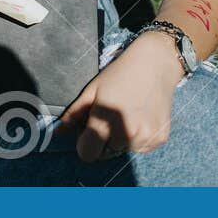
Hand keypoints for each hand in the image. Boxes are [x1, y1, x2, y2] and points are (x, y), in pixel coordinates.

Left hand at [58, 30, 185, 161]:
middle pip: (105, 154)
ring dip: (121, 139)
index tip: (89, 129)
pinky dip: (137, 137)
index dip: (84, 143)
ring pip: (123, 150)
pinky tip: (140, 117)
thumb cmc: (120, 73)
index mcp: (106, 121)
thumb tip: (58, 133)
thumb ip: (74, 114)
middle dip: (103, 140)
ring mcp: (146, 137)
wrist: (156, 63)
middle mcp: (127, 133)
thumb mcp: (92, 89)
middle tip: (109, 116)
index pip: (87, 154)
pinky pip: (140, 147)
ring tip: (126, 114)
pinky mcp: (160, 138)